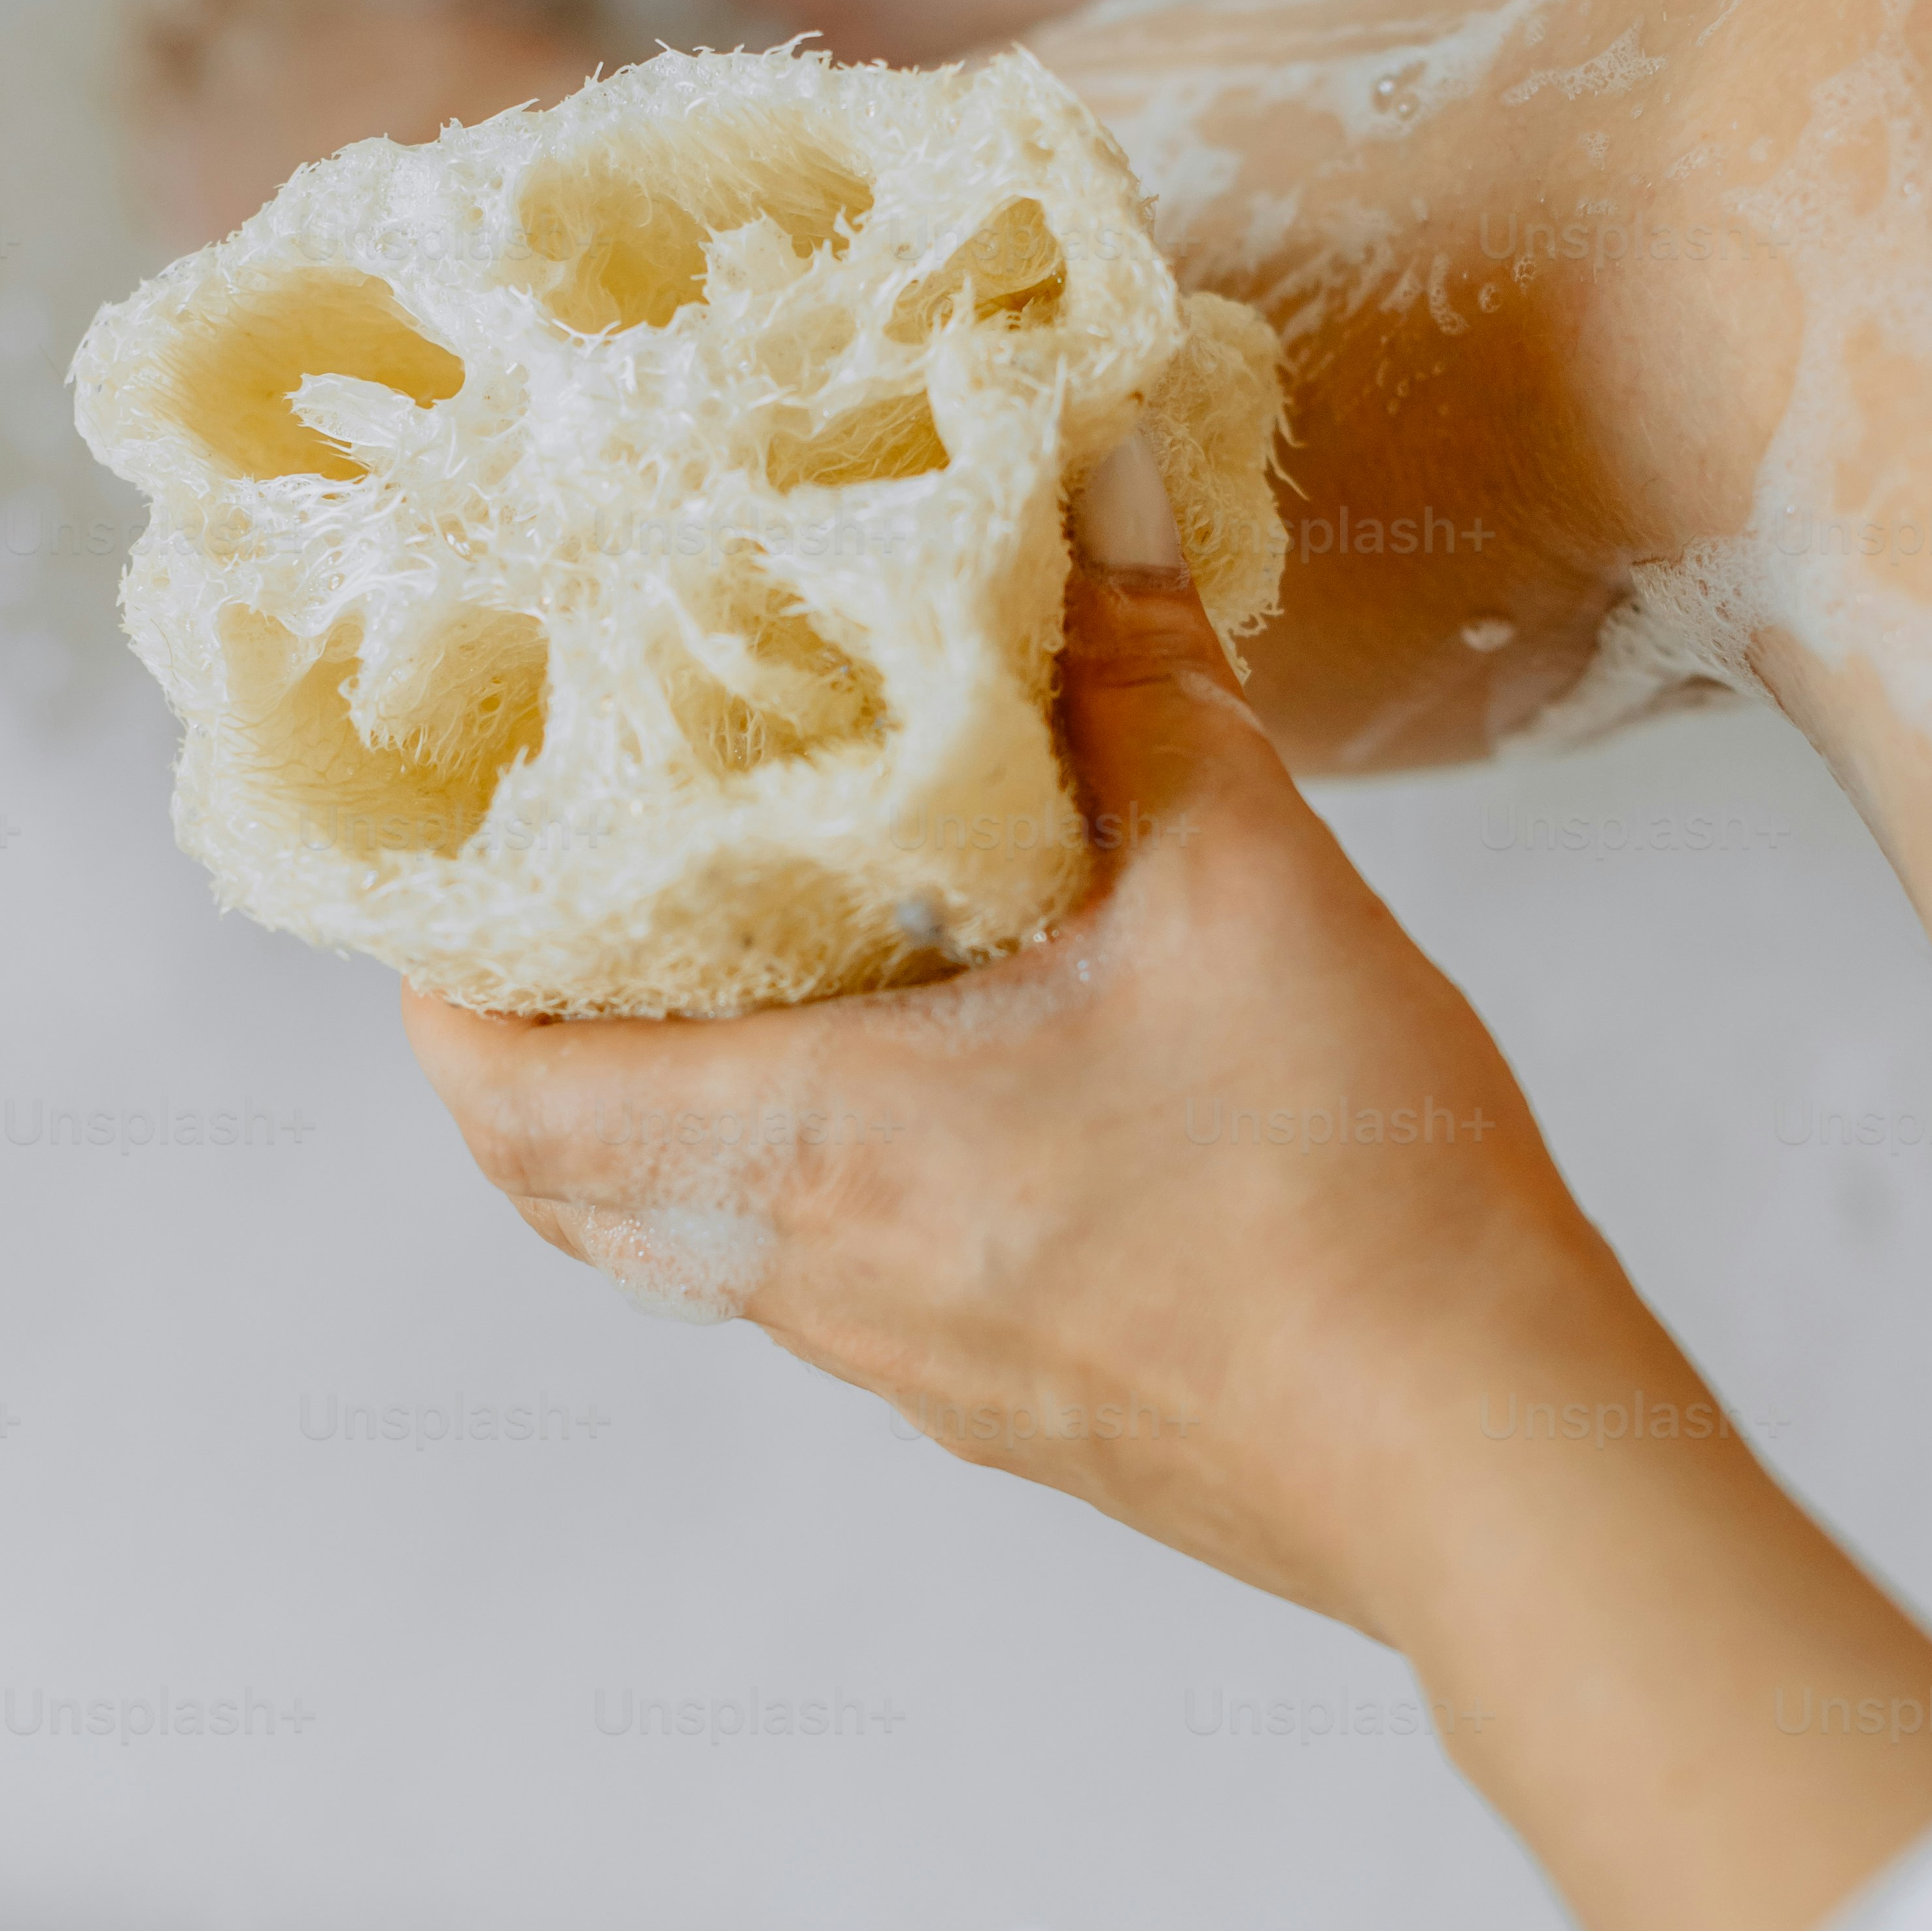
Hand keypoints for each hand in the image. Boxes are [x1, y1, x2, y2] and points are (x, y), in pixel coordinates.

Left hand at [405, 452, 1601, 1636]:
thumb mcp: (1243, 878)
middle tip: (595, 898)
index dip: (443, 995)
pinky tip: (975, 1070)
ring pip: (729, 1232)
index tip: (447, 889)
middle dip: (561, 1040)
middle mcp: (829, 1286)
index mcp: (814, 1154)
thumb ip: (1143, 676)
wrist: (1489, 1460)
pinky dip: (846, 1169)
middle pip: (587, 1181)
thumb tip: (1087, 471)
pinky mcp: (1028, 1406)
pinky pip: (866, 1276)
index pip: (508, 1105)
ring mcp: (925, 1367)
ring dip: (715, 1098)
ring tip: (787, 944)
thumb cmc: (1343, 1184)